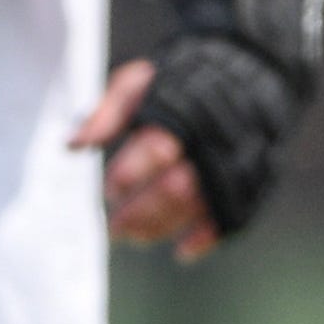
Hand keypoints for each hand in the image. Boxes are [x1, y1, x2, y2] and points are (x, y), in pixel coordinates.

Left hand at [71, 33, 306, 259]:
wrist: (245, 72)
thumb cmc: (179, 81)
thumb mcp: (138, 84)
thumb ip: (105, 114)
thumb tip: (72, 145)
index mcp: (181, 114)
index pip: (155, 149)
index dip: (130, 174)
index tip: (108, 191)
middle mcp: (210, 143)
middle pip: (176, 187)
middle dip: (142, 211)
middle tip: (114, 229)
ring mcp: (234, 165)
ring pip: (199, 206)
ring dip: (165, 226)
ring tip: (134, 236)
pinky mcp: (251, 181)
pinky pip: (232, 216)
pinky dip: (208, 238)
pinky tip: (182, 251)